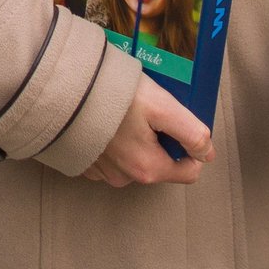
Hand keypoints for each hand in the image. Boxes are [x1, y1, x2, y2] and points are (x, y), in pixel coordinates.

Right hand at [83, 76, 213, 187]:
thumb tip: (207, 152)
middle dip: (160, 138)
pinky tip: (106, 118)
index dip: (190, 146)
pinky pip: (111, 155)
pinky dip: (113, 139)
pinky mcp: (85, 162)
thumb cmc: (112, 96)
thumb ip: (191, 132)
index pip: (189, 172)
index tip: (176, 121)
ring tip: (124, 110)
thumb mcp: (162, 107)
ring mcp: (102, 172)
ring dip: (136, 137)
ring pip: (135, 158)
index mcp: (147, 168)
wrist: (61, 91)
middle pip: (160, 162)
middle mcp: (125, 177)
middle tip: (148, 110)